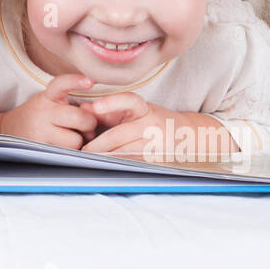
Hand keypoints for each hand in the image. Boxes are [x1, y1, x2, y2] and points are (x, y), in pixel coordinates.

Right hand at [0, 73, 98, 149]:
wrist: (10, 130)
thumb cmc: (41, 115)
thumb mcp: (51, 101)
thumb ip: (73, 105)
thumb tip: (96, 118)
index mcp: (47, 97)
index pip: (60, 84)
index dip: (75, 82)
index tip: (90, 81)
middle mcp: (43, 113)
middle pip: (79, 118)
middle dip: (88, 124)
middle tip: (84, 126)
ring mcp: (40, 133)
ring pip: (75, 140)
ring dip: (78, 141)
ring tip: (69, 138)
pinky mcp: (41, 151)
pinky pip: (67, 155)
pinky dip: (70, 152)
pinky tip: (62, 147)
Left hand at [79, 94, 237, 157]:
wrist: (186, 134)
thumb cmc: (153, 120)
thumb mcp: (134, 111)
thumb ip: (109, 111)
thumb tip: (84, 109)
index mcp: (145, 108)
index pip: (129, 100)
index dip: (111, 102)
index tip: (95, 107)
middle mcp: (152, 124)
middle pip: (119, 134)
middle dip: (98, 144)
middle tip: (83, 150)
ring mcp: (156, 143)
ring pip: (126, 153)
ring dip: (107, 157)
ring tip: (92, 160)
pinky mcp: (159, 160)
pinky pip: (135, 164)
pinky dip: (121, 166)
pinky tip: (110, 167)